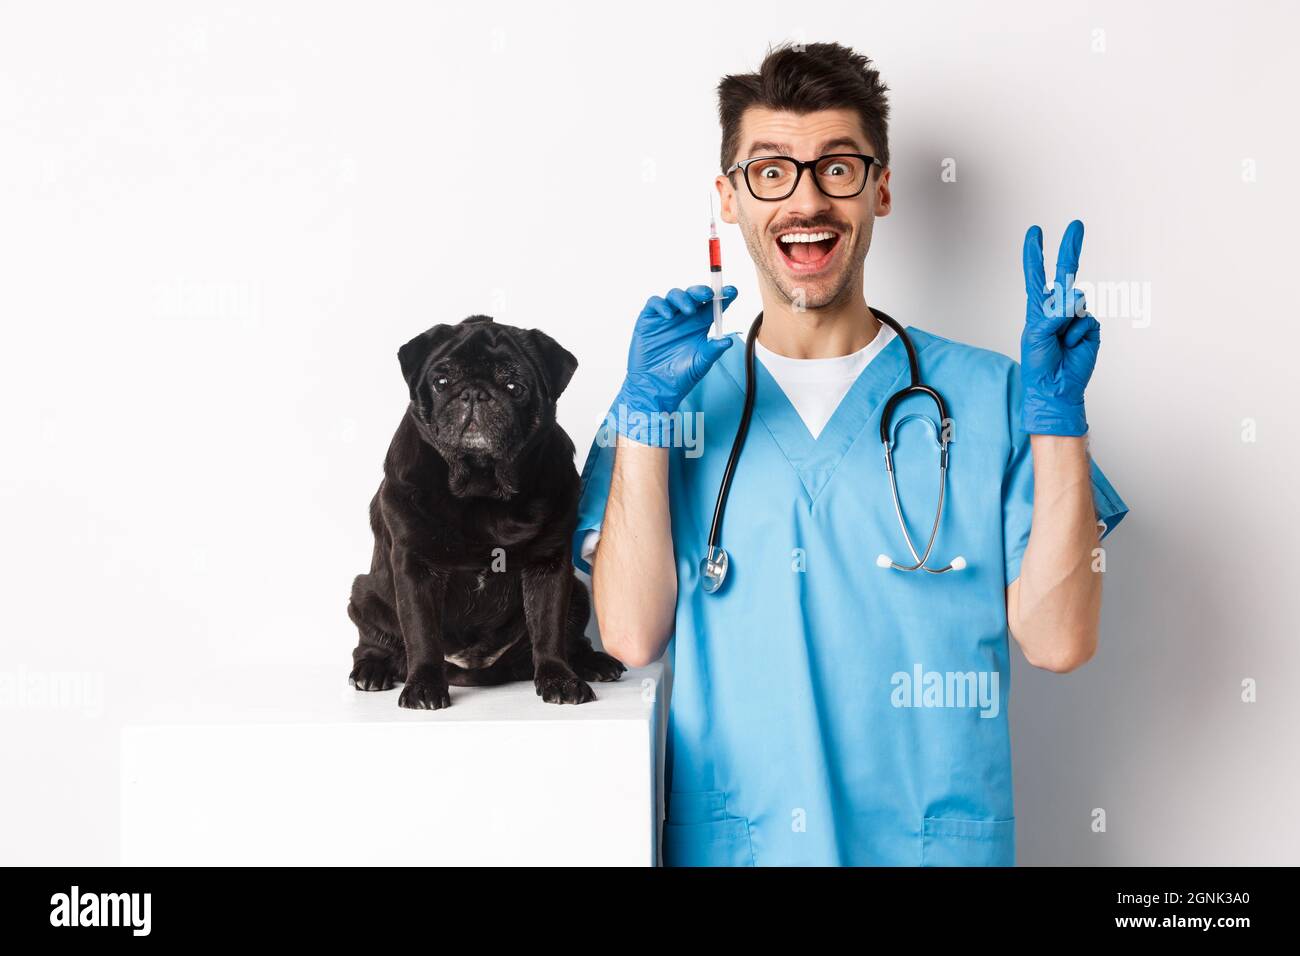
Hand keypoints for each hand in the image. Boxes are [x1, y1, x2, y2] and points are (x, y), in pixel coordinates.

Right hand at [611, 285, 737, 444]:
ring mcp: (666, 317)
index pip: (713, 306)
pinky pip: (655, 304)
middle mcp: (684, 317)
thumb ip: (713, 350)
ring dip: (683, 298)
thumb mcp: (701, 363)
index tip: (733, 291)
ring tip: (689, 310)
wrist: (656, 387)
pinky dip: (662, 305)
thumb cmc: (681, 376)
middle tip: (709, 294)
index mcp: (700, 325)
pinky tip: (669, 316)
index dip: (724, 296)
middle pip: (695, 295)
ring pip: (675, 295)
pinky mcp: (649, 319)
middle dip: (703, 291)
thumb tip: (729, 340)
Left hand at [1020, 219, 1100, 435]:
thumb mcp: (1036, 335)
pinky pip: (1087, 319)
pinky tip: (1072, 347)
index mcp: (1039, 308)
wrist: (1056, 387)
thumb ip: (1053, 313)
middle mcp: (1058, 308)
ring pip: (1078, 301)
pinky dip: (1078, 333)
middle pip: (1066, 272)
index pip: (1036, 275)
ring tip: (1060, 343)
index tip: (1034, 232)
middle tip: (1076, 224)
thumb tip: (1076, 297)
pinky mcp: (1091, 328)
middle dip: (1070, 248)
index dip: (1035, 254)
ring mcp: (1076, 317)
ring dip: (1067, 322)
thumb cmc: (1039, 363)